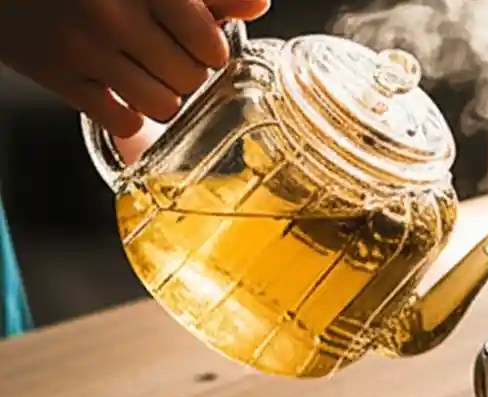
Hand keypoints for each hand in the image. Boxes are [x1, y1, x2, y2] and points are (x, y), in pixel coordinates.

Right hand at [0, 0, 270, 137]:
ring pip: (163, 106)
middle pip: (191, 77)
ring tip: (143, 75)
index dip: (210, 48)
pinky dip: (128, 116)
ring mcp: (84, 47)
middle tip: (165, 57)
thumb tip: (258, 5)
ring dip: (162, 97)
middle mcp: (113, 13)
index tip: (198, 43)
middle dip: (187, 73)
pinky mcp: (58, 76)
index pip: (209, 41)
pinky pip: (123, 122)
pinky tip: (118, 92)